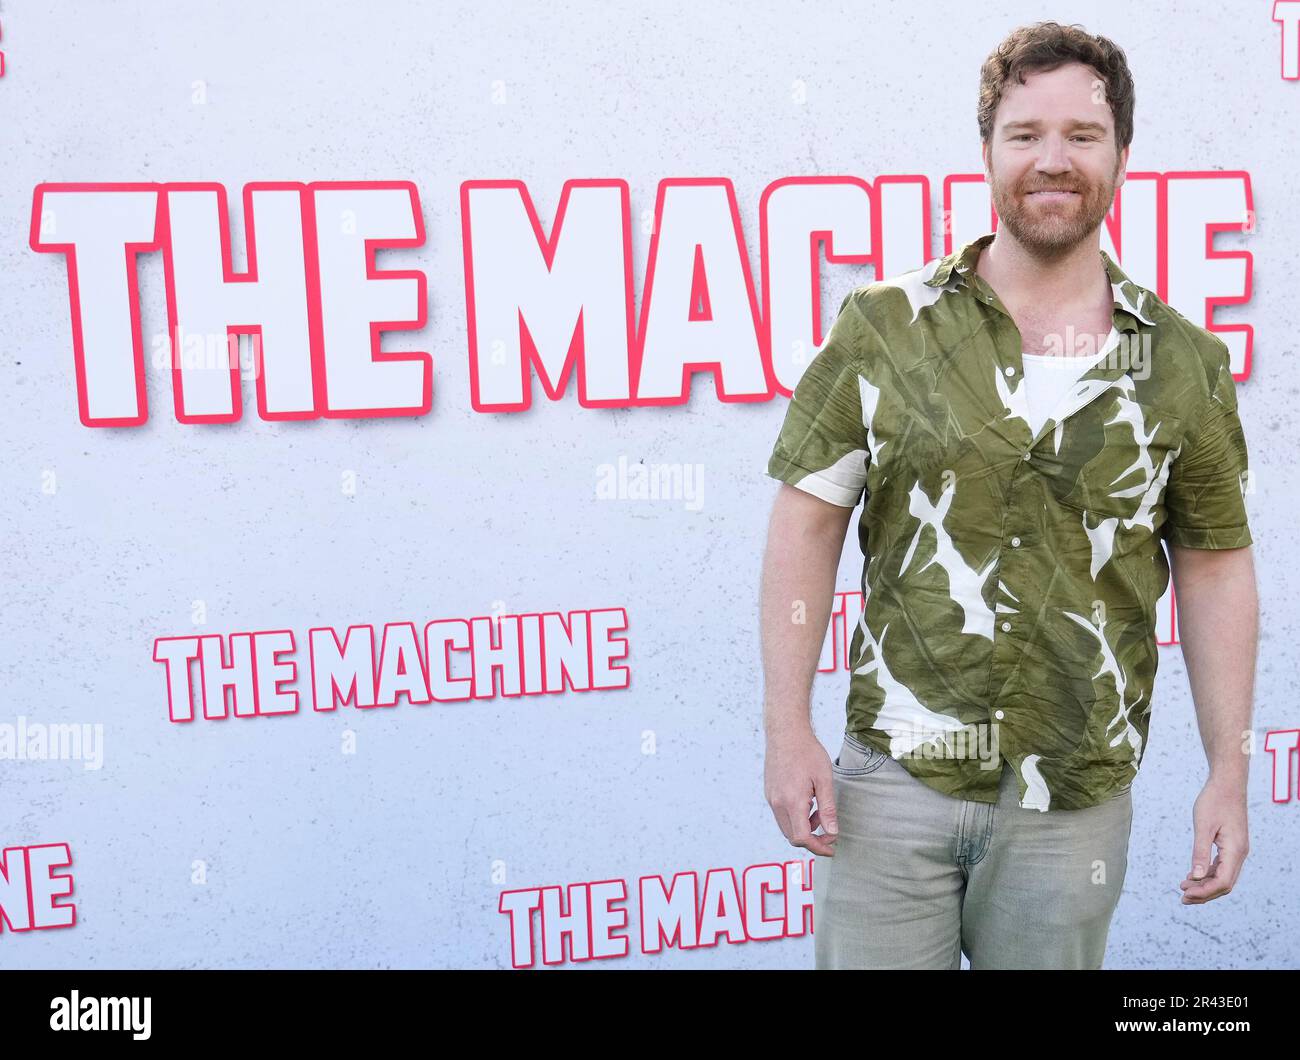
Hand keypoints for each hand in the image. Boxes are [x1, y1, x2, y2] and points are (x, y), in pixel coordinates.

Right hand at [764, 726, 837, 856]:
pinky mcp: (769, 792)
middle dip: (812, 839)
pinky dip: (796, 817)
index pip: (802, 838)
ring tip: (819, 812)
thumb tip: (832, 832)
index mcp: (792, 802)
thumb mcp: (824, 780)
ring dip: (804, 828)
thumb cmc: (807, 752)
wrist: (786, 732)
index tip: (832, 847)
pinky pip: (781, 815)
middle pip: (792, 837)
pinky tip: (808, 802)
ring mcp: (771, 798)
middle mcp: (777, 803)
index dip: (819, 847)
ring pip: (786, 827)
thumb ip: (828, 808)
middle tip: (829, 832)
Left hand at [1179, 775, 1248, 904]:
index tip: (1184, 894)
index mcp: (1235, 851)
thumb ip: (1200, 852)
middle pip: (1224, 884)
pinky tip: (1193, 876)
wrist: (1227, 784)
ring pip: (1223, 877)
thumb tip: (1195, 877)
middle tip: (1182, 898)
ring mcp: (1237, 851)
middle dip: (1204, 893)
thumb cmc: (1214, 801)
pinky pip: (1222, 867)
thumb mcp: (1203, 826)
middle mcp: (1239, 854)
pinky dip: (1208, 874)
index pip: (1222, 882)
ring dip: (1205, 885)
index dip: (1204, 892)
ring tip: (1184, 889)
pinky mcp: (1232, 846)